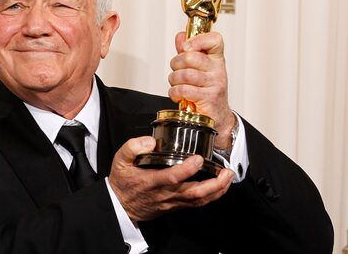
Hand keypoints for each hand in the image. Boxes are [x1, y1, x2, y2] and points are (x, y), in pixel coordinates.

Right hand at [109, 136, 233, 220]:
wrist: (120, 205)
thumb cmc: (123, 181)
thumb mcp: (120, 160)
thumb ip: (133, 147)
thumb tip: (150, 141)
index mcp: (151, 181)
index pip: (172, 177)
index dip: (187, 169)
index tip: (198, 159)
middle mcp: (165, 194)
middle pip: (193, 193)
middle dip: (213, 184)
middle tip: (226, 172)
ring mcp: (172, 201)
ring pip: (198, 200)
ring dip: (217, 190)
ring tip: (228, 177)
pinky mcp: (176, 205)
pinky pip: (197, 203)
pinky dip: (211, 196)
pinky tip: (219, 187)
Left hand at [168, 31, 234, 148]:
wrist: (216, 115)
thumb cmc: (205, 90)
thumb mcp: (197, 68)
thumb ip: (188, 52)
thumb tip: (181, 36)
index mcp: (216, 59)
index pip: (215, 40)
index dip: (198, 39)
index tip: (186, 47)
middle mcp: (217, 69)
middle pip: (192, 57)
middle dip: (176, 63)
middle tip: (176, 70)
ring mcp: (214, 84)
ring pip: (185, 74)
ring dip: (174, 79)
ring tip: (176, 84)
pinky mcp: (208, 98)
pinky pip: (184, 90)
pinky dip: (175, 92)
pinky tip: (178, 95)